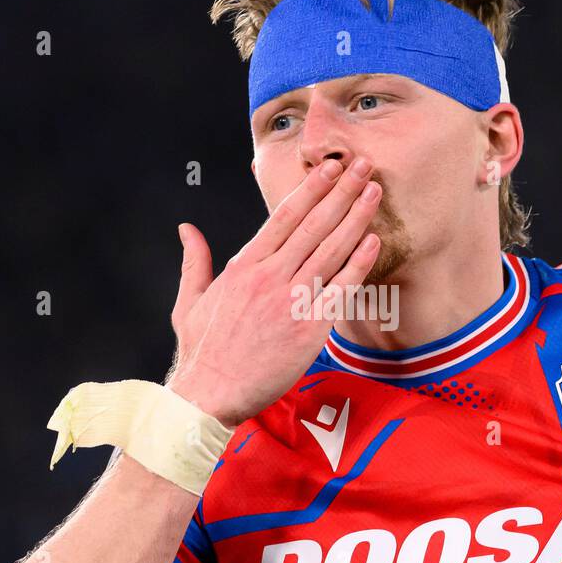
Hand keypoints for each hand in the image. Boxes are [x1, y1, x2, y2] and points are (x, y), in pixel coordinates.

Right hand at [166, 157, 382, 427]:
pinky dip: (358, 264)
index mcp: (243, 266)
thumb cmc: (202, 352)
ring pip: (331, 250)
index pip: (284, 216)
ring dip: (356, 217)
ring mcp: (291, 301)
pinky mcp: (309, 328)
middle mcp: (269, 277)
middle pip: (314, 224)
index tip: (331, 168)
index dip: (312, 188)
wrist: (209, 395)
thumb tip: (187, 229)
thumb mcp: (190, 301)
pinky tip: (373, 242)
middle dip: (342, 191)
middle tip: (364, 166)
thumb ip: (195, 261)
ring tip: (374, 192)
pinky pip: (340, 289)